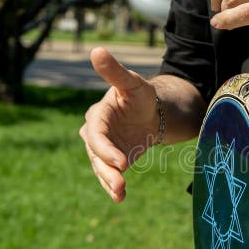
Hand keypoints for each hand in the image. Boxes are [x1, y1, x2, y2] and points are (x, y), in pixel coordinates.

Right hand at [79, 47, 158, 201]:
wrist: (152, 112)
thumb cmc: (140, 95)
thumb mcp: (132, 83)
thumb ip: (115, 72)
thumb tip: (97, 51)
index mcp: (97, 116)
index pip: (96, 135)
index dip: (106, 149)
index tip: (122, 162)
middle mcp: (95, 135)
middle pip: (96, 155)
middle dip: (107, 170)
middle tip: (121, 183)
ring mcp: (103, 150)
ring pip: (101, 168)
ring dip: (109, 181)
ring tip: (120, 193)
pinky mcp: (113, 161)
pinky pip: (109, 175)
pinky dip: (113, 187)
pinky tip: (120, 198)